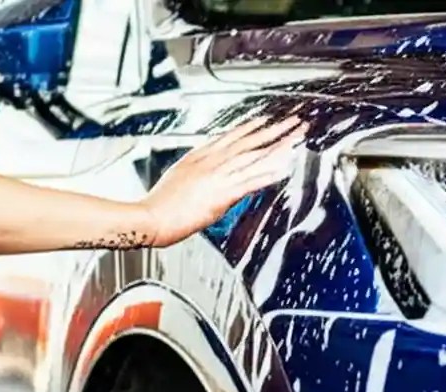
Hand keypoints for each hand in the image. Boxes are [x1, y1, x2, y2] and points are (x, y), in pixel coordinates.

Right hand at [138, 115, 305, 247]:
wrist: (150, 218)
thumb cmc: (159, 205)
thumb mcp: (178, 178)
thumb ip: (196, 173)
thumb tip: (206, 174)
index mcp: (199, 157)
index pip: (230, 137)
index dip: (250, 127)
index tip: (264, 119)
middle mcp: (211, 163)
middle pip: (248, 142)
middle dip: (273, 130)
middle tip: (291, 121)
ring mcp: (218, 177)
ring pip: (254, 157)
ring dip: (278, 146)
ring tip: (295, 137)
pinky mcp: (222, 195)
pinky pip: (250, 182)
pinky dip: (268, 174)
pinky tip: (283, 168)